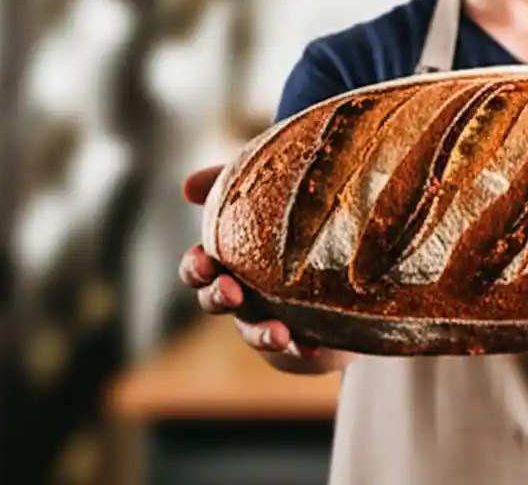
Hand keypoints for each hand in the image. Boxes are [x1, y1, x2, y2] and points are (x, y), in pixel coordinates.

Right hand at [178, 165, 349, 372]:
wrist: (340, 259)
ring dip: (261, 333)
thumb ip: (227, 182)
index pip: (196, 267)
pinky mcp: (299, 331)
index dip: (194, 267)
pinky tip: (313, 345)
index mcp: (227, 259)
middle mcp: (241, 292)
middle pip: (214, 301)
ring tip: (278, 332)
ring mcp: (267, 315)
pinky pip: (297, 345)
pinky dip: (302, 346)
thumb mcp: (263, 190)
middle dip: (218, 297)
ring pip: (253, 330)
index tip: (205, 260)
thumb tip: (187, 187)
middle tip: (231, 291)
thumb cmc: (288, 216)